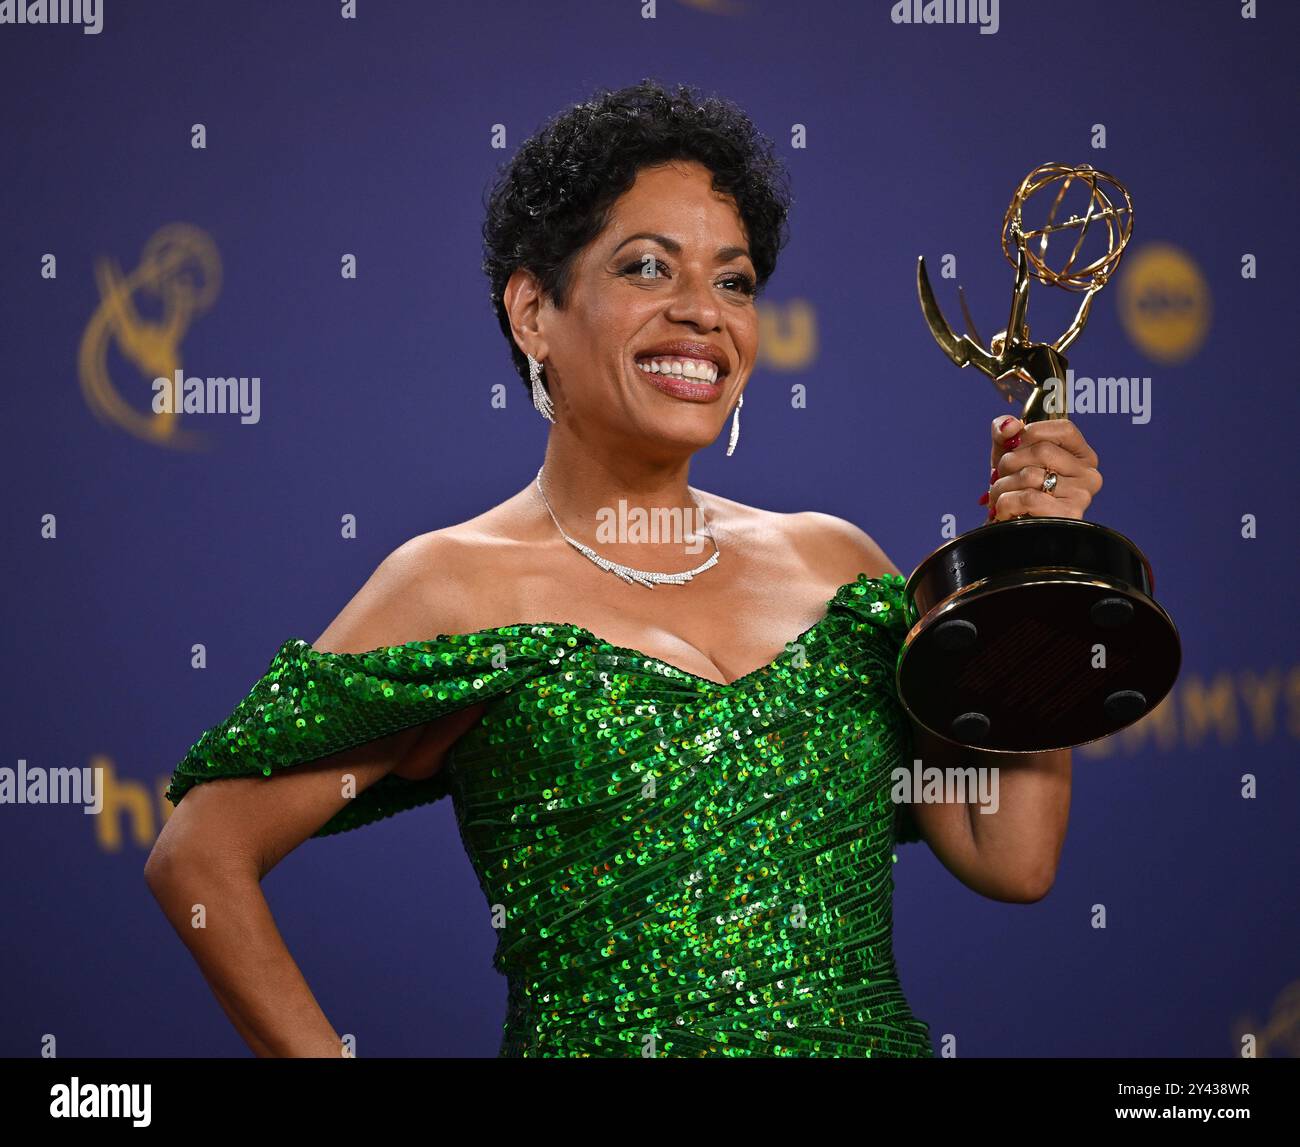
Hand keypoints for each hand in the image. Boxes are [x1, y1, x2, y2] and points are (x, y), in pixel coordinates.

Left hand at [977, 415, 1101, 521]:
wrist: (1009, 529)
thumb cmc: (1014, 488)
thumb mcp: (1008, 454)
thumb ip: (1004, 432)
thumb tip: (1010, 425)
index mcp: (1081, 456)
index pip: (1065, 429)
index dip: (1033, 432)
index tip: (1013, 445)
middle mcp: (1088, 475)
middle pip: (1043, 451)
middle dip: (1009, 462)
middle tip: (1000, 476)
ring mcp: (1082, 496)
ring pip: (1031, 475)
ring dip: (1002, 485)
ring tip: (998, 496)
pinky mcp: (1067, 516)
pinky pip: (1028, 498)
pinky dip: (1006, 502)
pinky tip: (1004, 510)